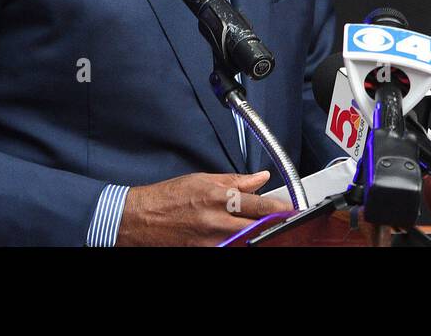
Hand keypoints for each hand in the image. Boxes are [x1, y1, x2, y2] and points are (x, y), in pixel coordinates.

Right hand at [115, 170, 289, 245]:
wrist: (140, 219)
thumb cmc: (168, 197)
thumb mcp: (203, 180)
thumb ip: (236, 180)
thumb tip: (260, 178)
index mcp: (219, 198)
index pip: (260, 205)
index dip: (280, 208)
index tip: (291, 209)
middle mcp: (217, 221)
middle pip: (257, 226)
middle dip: (271, 224)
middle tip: (280, 219)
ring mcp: (211, 241)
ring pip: (245, 240)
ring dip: (253, 233)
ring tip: (255, 226)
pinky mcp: (203, 252)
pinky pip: (229, 247)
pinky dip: (236, 242)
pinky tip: (235, 235)